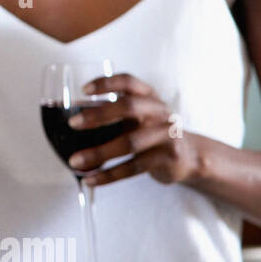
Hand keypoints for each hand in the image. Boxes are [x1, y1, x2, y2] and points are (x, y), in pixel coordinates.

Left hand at [67, 73, 201, 186]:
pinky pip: (134, 167)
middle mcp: (159, 111)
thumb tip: (70, 123)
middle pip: (128, 107)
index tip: (83, 90)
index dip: (106, 83)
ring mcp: (166, 134)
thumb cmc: (152, 132)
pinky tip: (90, 180)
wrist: (190, 155)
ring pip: (130, 142)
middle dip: (98, 115)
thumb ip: (114, 114)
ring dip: (99, 154)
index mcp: (148, 96)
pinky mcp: (167, 158)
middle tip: (73, 124)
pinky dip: (109, 175)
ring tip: (75, 161)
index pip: (128, 82)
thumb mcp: (139, 116)